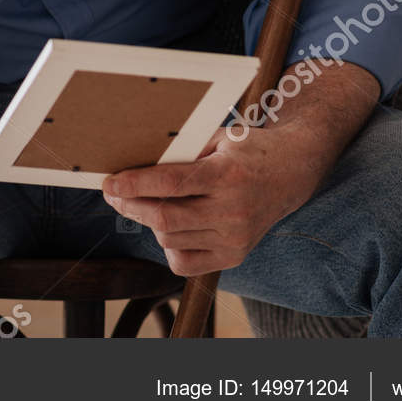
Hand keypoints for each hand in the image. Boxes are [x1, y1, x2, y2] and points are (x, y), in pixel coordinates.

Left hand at [100, 124, 327, 276]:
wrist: (292, 173)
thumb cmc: (249, 151)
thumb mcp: (218, 138)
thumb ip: (182, 149)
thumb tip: (135, 159)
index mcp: (227, 175)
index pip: (171, 183)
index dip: (134, 184)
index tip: (109, 183)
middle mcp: (232, 210)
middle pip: (165, 217)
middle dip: (130, 205)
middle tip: (114, 193)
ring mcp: (234, 238)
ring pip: (170, 240)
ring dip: (148, 222)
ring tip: (144, 204)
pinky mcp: (234, 256)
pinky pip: (185, 262)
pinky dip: (168, 247)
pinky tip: (169, 228)